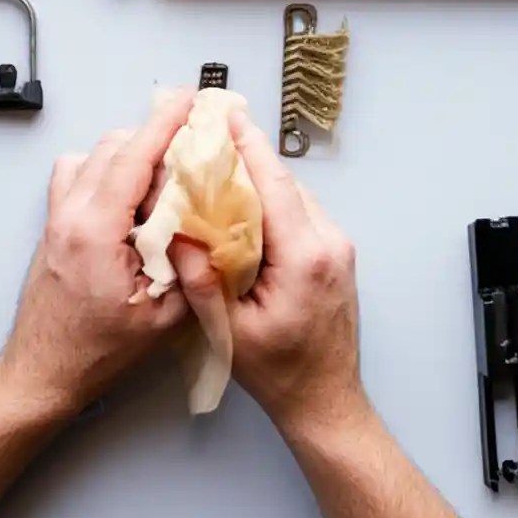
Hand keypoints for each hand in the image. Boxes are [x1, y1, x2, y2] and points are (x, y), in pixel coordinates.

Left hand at [0, 91, 193, 411]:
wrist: (44, 374)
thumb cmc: (96, 353)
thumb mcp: (165, 317)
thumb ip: (189, 264)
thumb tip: (210, 224)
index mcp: (95, 231)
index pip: (134, 157)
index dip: (166, 123)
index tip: (191, 100)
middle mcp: (68, 215)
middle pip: (114, 148)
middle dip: (154, 138)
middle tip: (191, 147)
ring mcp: (55, 220)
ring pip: (92, 158)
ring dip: (129, 156)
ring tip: (163, 180)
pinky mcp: (52, 229)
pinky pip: (77, 178)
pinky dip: (106, 174)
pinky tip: (130, 203)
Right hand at [171, 111, 364, 432]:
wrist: (326, 401)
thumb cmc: (281, 374)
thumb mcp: (229, 332)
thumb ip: (202, 282)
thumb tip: (177, 237)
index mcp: (305, 258)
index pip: (274, 185)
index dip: (248, 146)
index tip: (226, 116)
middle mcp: (330, 245)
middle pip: (285, 184)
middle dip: (248, 157)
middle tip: (211, 135)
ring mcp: (340, 249)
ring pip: (296, 197)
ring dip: (261, 180)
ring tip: (222, 166)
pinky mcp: (338, 256)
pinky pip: (304, 215)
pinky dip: (275, 203)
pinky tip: (246, 206)